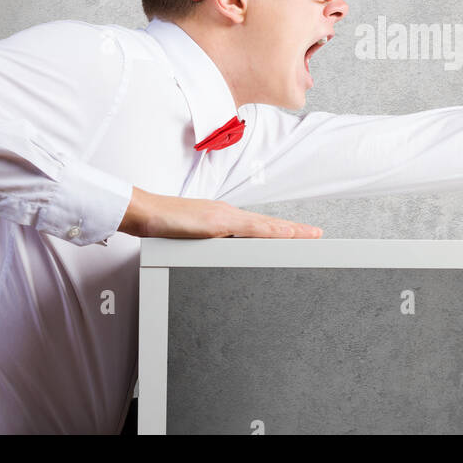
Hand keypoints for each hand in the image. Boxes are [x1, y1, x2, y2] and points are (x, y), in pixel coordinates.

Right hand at [120, 186, 322, 238]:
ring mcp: (224, 217)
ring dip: (289, 231)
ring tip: (311, 235)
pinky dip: (270, 232)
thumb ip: (208, 241)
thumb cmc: (164, 225)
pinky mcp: (217, 223)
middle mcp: (229, 215)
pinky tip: (285, 235)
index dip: (282, 230)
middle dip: (294, 230)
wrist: (145, 212)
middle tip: (318, 234)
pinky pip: (250, 229)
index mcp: (224, 219)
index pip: (260, 226)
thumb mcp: (192, 236)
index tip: (301, 234)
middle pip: (269, 224)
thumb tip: (219, 250)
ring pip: (265, 225)